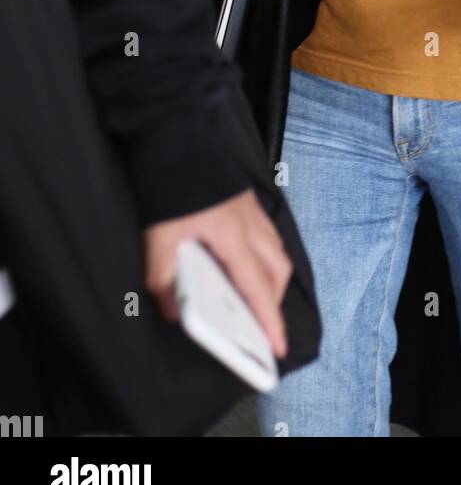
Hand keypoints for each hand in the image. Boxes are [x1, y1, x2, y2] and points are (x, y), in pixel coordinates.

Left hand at [142, 188, 291, 357]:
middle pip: (277, 271)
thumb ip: (164, 276)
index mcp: (232, 235)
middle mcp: (250, 225)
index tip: (278, 346)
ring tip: (257, 299)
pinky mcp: (246, 201)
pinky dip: (267, 257)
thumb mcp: (159, 234)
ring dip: (271, 280)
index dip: (268, 320)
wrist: (178, 138)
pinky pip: (269, 236)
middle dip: (274, 302)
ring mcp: (252, 211)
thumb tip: (173, 311)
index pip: (257, 287)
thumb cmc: (173, 183)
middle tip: (262, 326)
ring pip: (276, 252)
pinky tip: (249, 262)